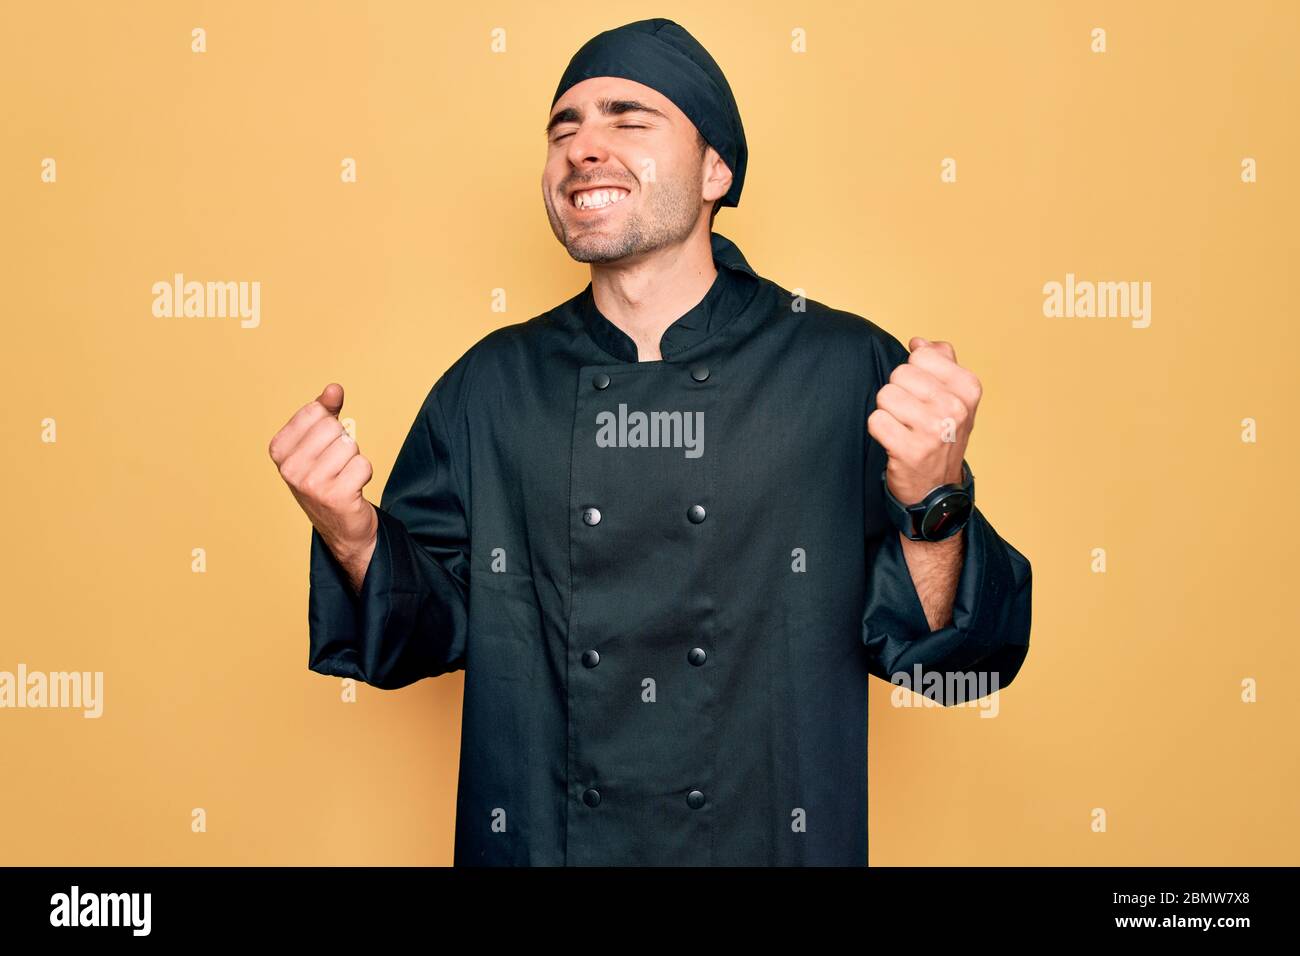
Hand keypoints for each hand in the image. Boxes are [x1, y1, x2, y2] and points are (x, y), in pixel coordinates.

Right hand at [268, 383, 378, 567]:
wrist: (341, 526)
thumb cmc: (328, 477)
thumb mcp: (318, 442)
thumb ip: (325, 412)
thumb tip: (334, 389)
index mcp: (278, 449)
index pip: (316, 412)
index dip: (330, 425)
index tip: (324, 448)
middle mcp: (289, 468)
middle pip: (334, 427)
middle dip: (343, 443)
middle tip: (336, 466)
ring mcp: (310, 484)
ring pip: (350, 446)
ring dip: (354, 460)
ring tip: (343, 478)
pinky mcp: (335, 497)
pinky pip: (363, 465)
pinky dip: (364, 475)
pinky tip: (352, 490)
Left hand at [867, 337, 980, 504]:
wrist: (938, 488)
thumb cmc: (942, 435)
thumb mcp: (955, 396)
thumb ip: (940, 361)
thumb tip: (918, 341)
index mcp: (968, 388)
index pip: (920, 355)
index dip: (914, 373)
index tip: (924, 395)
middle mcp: (955, 408)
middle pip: (899, 374)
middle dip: (898, 392)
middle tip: (911, 415)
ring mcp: (934, 430)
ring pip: (885, 395)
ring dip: (887, 412)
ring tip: (903, 428)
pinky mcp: (910, 450)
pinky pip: (876, 420)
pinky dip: (879, 430)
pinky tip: (894, 441)